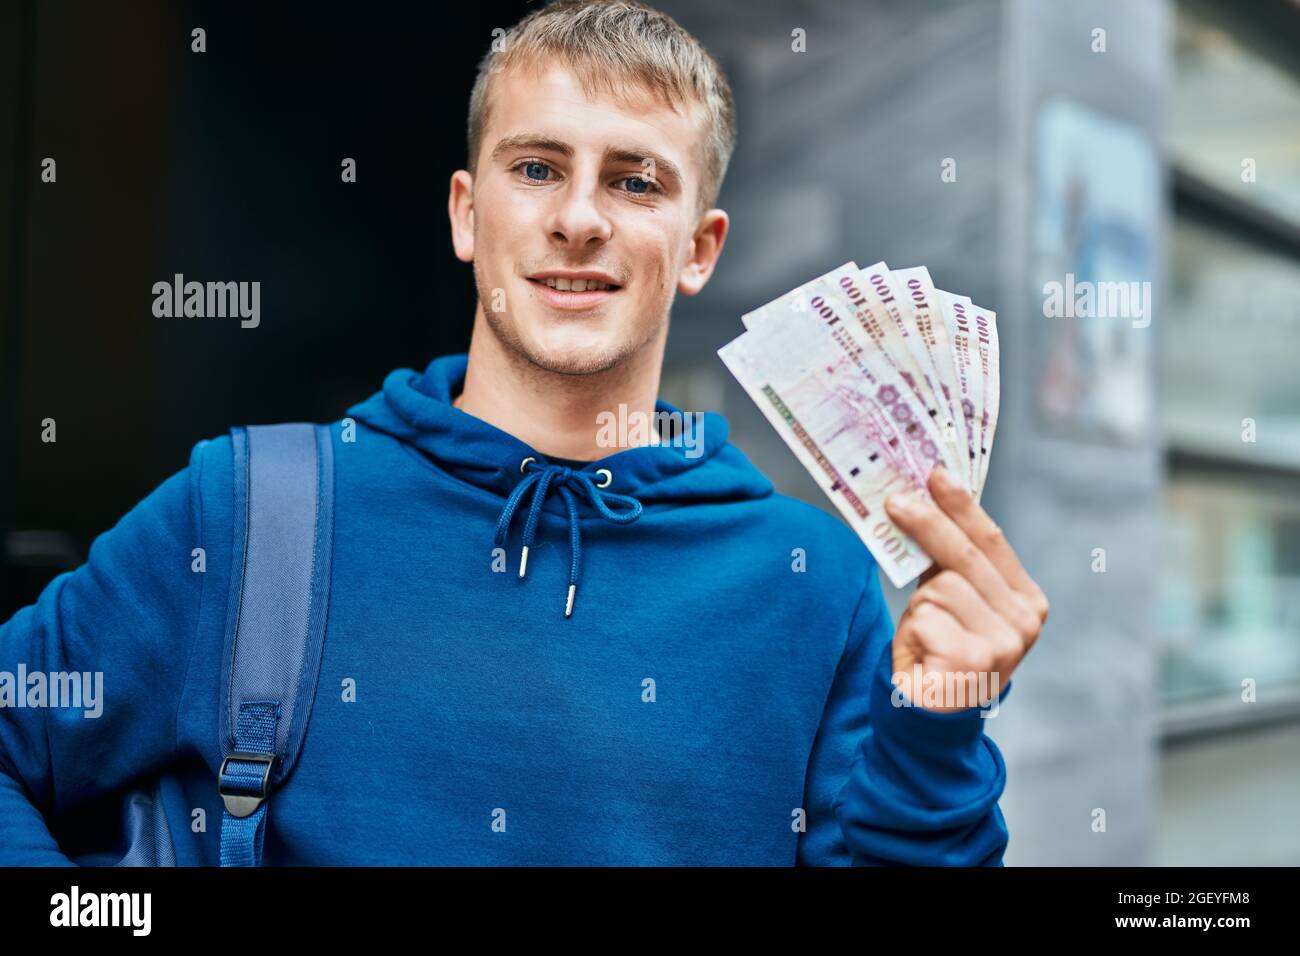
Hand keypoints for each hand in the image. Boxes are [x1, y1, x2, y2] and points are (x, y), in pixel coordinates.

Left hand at [882, 465, 1048, 712]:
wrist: (929, 720)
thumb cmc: (938, 653)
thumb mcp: (953, 603)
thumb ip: (950, 564)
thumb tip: (920, 504)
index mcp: (1026, 602)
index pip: (991, 541)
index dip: (962, 505)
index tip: (936, 474)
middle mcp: (1024, 621)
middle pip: (966, 555)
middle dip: (927, 523)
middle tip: (895, 502)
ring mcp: (1003, 642)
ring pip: (940, 588)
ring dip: (918, 606)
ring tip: (923, 635)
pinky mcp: (973, 660)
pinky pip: (925, 618)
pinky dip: (912, 632)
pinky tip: (922, 656)